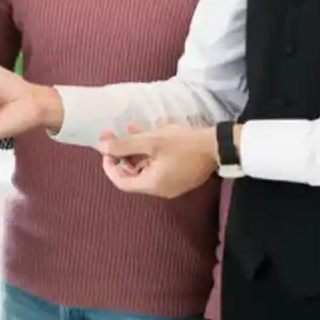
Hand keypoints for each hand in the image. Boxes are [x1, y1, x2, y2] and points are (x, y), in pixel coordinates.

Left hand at [97, 123, 219, 198]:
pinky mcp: (180, 177)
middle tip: (115, 136)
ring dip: (136, 151)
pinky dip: (149, 153)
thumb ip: (124, 145)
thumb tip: (102, 146)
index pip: (121, 182)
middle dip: (122, 154)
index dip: (110, 166)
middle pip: (133, 175)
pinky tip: (147, 134)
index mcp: (152, 185)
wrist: (217, 146)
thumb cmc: (183, 144)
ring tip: (130, 130)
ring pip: (146, 169)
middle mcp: (160, 190)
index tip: (107, 149)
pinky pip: (158, 167)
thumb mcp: (151, 141)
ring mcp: (172, 184)